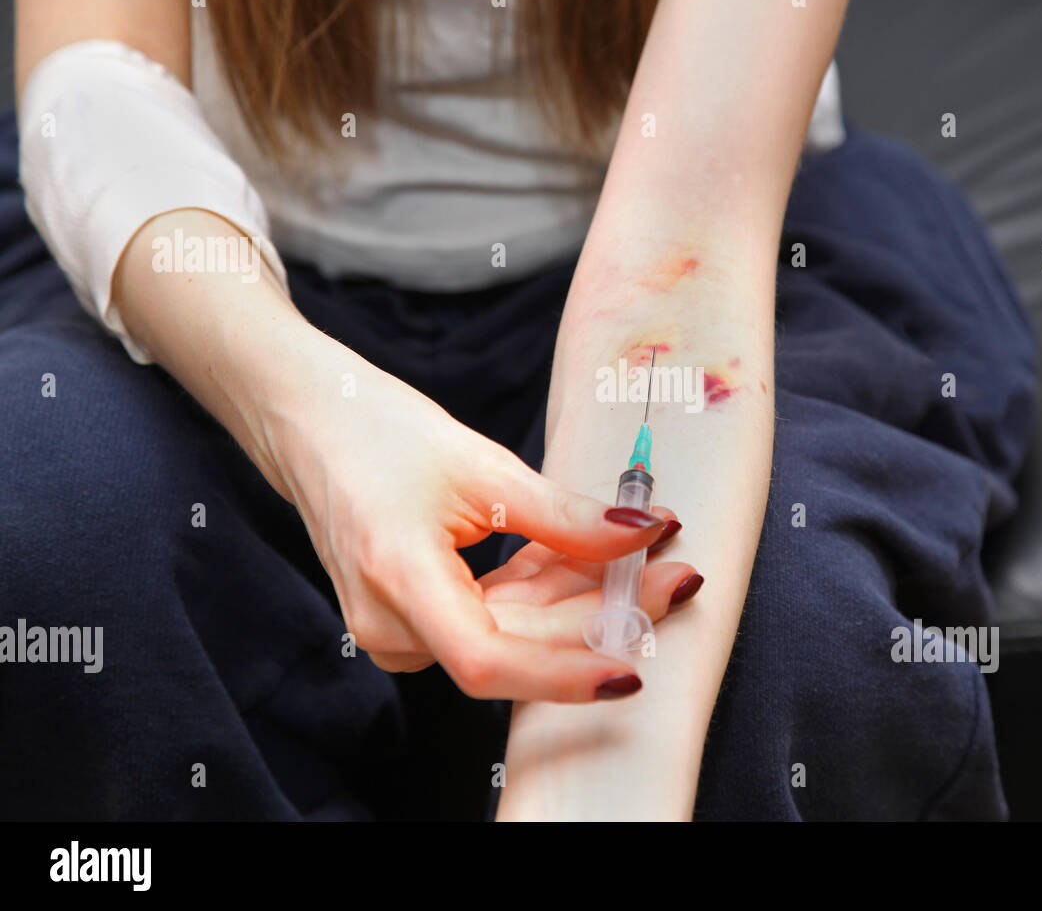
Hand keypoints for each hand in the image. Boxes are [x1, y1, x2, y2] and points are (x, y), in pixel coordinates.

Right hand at [267, 350, 698, 701]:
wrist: (313, 424)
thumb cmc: (382, 432)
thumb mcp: (484, 466)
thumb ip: (566, 515)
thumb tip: (644, 534)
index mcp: (397, 579)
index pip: (489, 662)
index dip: (565, 671)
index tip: (634, 664)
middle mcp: (389, 624)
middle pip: (514, 648)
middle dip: (599, 615)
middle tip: (673, 576)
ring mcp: (395, 629)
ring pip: (510, 636)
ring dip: (578, 601)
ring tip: (642, 559)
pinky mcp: (412, 618)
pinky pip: (491, 620)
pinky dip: (543, 593)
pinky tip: (589, 561)